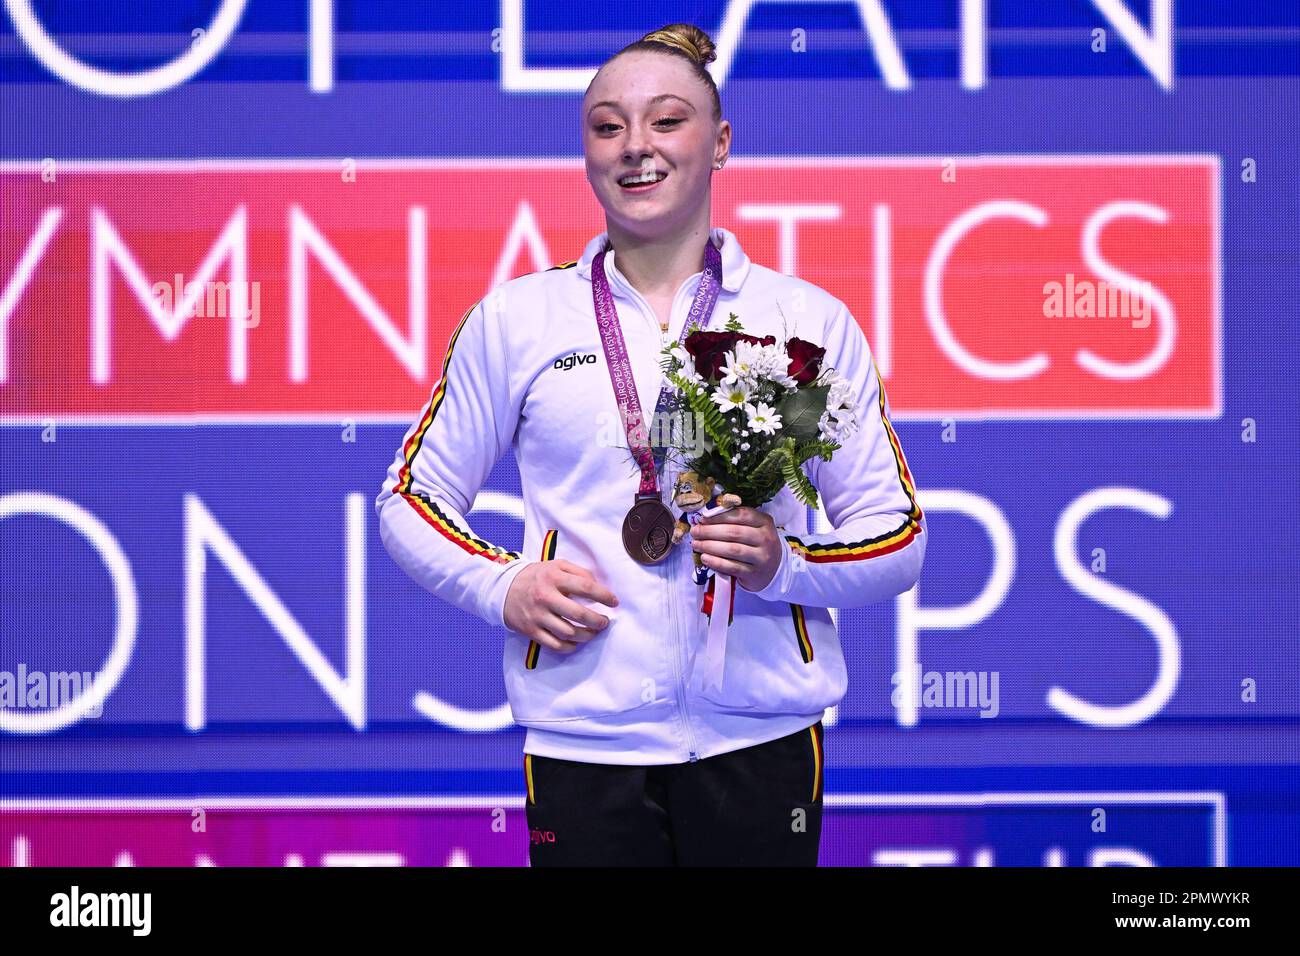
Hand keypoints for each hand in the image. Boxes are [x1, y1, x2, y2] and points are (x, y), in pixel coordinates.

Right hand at [503, 559, 618, 652]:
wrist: (502, 589)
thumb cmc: (536, 576)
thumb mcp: (555, 565)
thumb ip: (578, 572)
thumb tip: (598, 584)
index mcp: (553, 577)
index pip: (585, 587)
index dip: (604, 596)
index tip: (614, 602)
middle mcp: (545, 597)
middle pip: (579, 614)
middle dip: (598, 620)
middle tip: (605, 622)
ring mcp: (537, 615)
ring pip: (568, 632)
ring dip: (586, 635)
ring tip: (593, 632)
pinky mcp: (531, 630)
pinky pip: (555, 645)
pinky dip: (569, 647)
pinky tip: (576, 642)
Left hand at [689, 506, 781, 592]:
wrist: (773, 569)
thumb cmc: (757, 544)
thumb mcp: (754, 527)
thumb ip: (736, 520)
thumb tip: (707, 517)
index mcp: (764, 522)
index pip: (741, 515)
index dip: (719, 516)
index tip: (703, 518)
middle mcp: (765, 538)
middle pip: (734, 532)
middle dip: (710, 531)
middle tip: (695, 532)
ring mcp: (761, 557)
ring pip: (732, 550)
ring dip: (710, 546)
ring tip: (696, 544)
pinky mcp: (754, 573)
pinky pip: (732, 567)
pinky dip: (716, 562)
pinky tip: (705, 558)